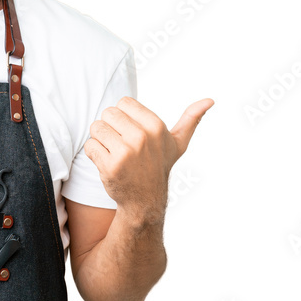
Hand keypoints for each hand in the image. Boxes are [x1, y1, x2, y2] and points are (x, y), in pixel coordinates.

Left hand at [84, 96, 213, 223]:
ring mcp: (125, 153)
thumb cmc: (159, 166)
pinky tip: (107, 163)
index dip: (124, 116)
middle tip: (121, 143)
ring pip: (96, 128)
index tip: (132, 132)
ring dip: (100, 140)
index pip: (123, 102)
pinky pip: (90, 146)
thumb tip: (210, 100)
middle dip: (110, 127)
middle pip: (107, 113)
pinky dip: (94, 153)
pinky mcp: (110, 166)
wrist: (145, 201)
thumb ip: (191, 119)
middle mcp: (142, 137)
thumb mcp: (178, 143)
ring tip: (114, 153)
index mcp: (156, 126)